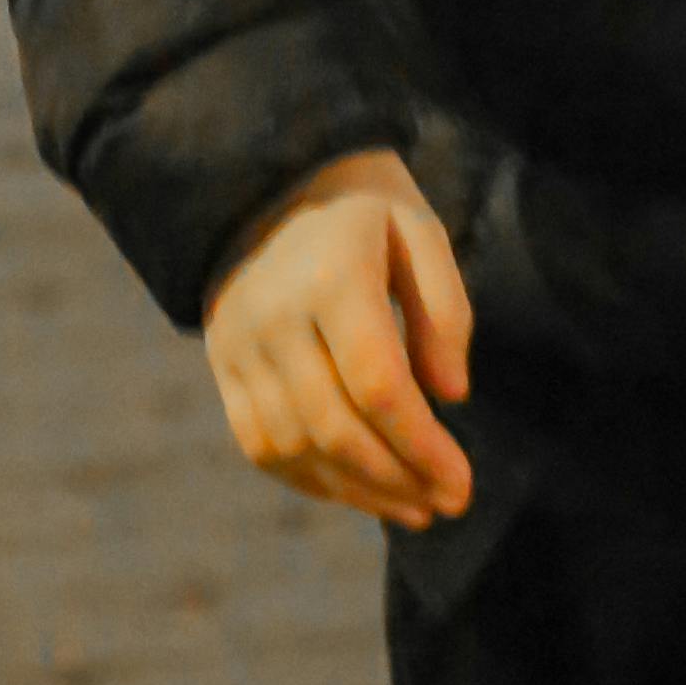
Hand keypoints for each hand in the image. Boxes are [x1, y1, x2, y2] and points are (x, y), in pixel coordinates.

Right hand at [202, 148, 474, 528]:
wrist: (263, 177)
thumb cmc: (362, 202)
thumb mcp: (419, 229)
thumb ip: (444, 310)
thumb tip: (452, 397)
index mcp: (331, 277)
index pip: (377, 386)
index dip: (421, 445)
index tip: (463, 484)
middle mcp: (274, 318)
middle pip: (335, 426)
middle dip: (396, 478)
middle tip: (446, 504)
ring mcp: (238, 346)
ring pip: (294, 447)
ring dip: (356, 491)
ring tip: (412, 507)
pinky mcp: (222, 366)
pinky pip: (259, 444)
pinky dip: (308, 479)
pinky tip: (357, 492)